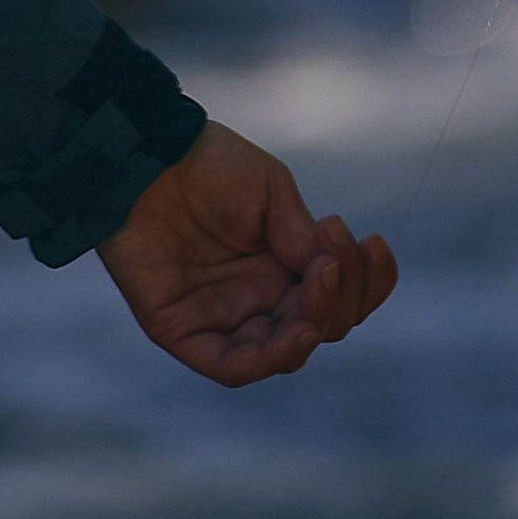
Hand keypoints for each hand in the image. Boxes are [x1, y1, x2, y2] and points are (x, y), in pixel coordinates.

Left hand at [96, 118, 396, 386]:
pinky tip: (297, 329)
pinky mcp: (182, 331)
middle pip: (320, 326)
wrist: (142, 152)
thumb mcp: (270, 190)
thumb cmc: (203, 163)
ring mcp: (220, 316)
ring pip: (284, 351)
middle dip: (342, 295)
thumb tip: (330, 275)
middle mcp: (255, 296)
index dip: (368, 283)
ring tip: (322, 285)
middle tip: (332, 253)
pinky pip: (232, 365)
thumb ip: (302, 238)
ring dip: (314, 326)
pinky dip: (270, 358)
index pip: (338, 295)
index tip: (375, 243)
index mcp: (280, 264)